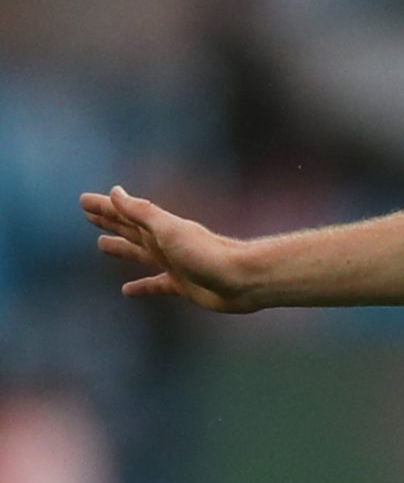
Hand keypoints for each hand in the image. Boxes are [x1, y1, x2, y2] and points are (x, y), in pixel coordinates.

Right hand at [79, 186, 256, 312]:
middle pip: (129, 229)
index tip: (83, 200)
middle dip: (109, 220)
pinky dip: (141, 286)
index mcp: (160, 228)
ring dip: (121, 247)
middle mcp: (165, 243)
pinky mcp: (182, 285)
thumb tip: (115, 191)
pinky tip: (127, 291)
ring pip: (139, 253)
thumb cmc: (207, 253)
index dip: (104, 207)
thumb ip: (142, 212)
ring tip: (101, 244)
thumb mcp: (169, 230)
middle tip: (88, 213)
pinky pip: (156, 284)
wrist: (241, 279)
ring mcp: (174, 263)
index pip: (125, 214)